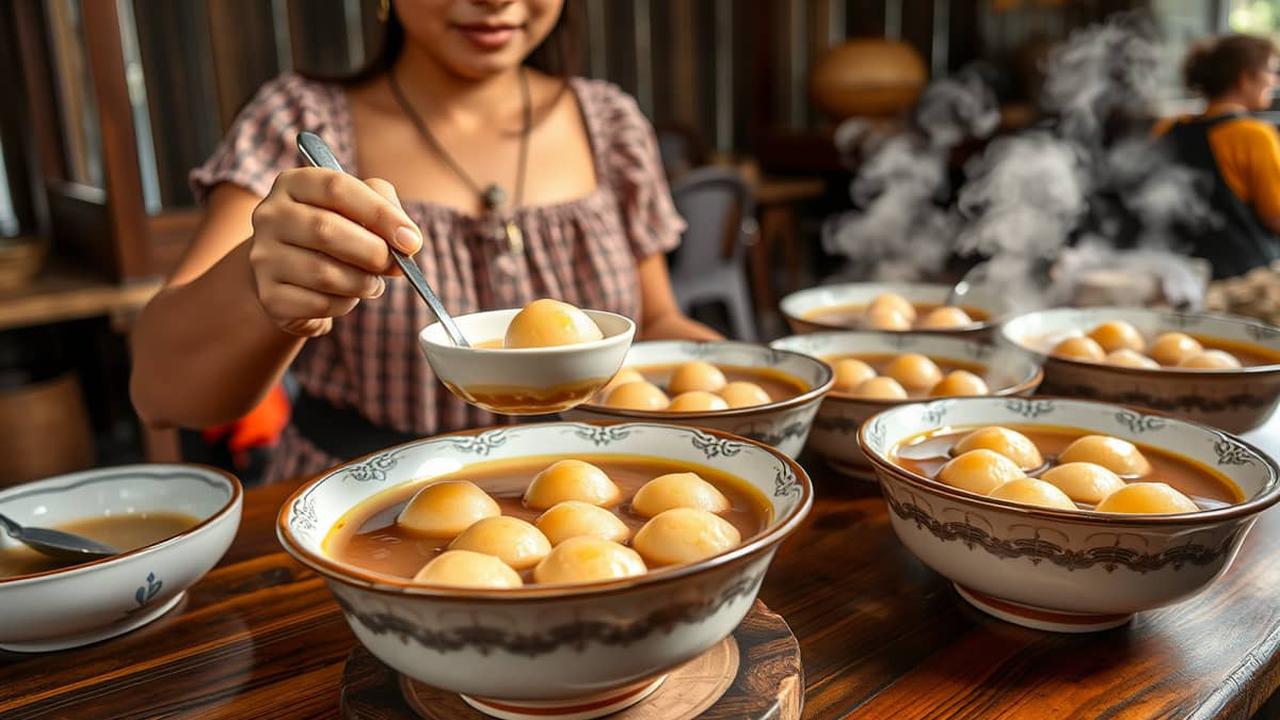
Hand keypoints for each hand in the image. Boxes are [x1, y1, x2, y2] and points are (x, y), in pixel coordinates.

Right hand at [248, 169, 421, 336]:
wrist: (289, 271)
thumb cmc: (333, 231)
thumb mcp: (358, 206)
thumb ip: (385, 207)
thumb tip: (407, 239)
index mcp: (294, 183)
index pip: (337, 188)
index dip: (380, 214)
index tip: (411, 240)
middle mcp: (270, 215)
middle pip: (326, 231)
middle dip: (374, 253)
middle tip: (396, 266)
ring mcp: (263, 257)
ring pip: (324, 273)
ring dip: (363, 283)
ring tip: (372, 282)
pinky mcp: (268, 296)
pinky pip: (318, 303)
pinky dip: (345, 304)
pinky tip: (347, 296)